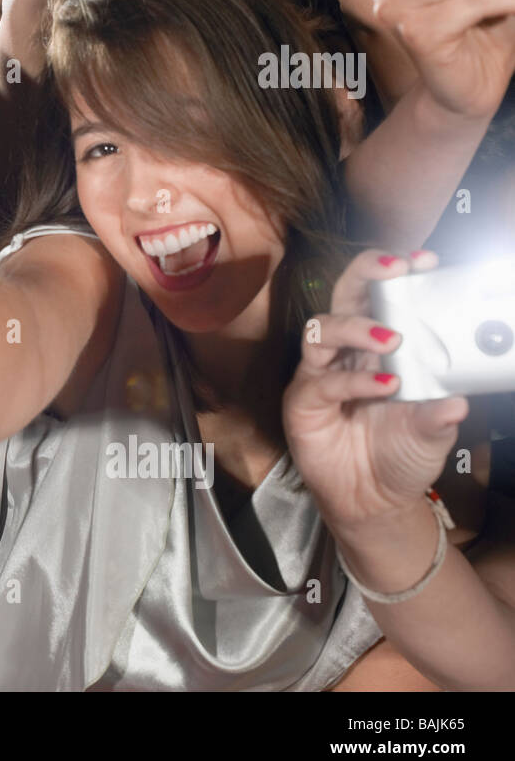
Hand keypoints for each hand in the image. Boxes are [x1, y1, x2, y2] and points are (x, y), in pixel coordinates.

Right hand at [283, 248, 468, 532]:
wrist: (373, 500)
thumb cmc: (399, 455)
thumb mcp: (434, 432)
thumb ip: (440, 414)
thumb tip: (458, 400)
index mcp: (376, 349)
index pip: (378, 297)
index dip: (393, 275)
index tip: (423, 260)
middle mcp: (346, 355)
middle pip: (342, 298)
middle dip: (364, 274)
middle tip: (393, 267)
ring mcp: (320, 376)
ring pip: (321, 330)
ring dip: (355, 327)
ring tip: (390, 338)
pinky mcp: (303, 403)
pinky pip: (321, 382)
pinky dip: (353, 381)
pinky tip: (383, 386)